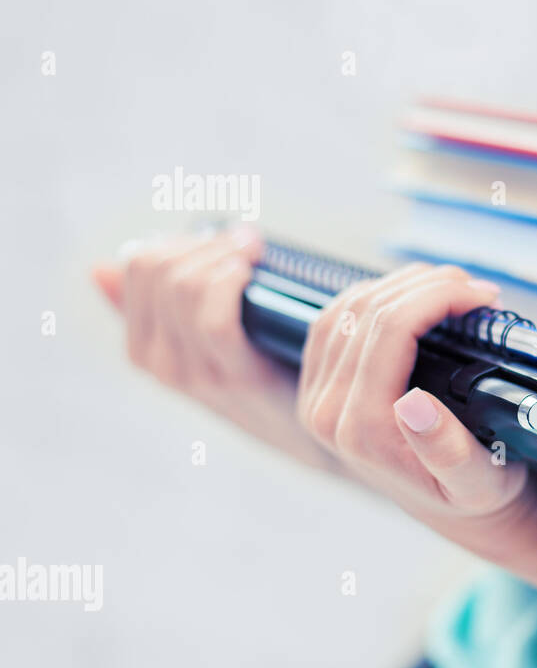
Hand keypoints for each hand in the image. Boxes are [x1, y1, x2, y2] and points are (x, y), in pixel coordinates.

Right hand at [92, 227, 331, 469]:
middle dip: (207, 242)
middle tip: (248, 241)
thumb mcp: (201, 339)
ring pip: (185, 287)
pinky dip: (231, 284)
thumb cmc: (262, 371)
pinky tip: (252, 276)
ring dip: (225, 254)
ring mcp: (192, 374)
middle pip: (160, 270)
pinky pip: (215, 319)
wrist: (307, 430)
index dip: (182, 238)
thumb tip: (99, 268)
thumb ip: (156, 306)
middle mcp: (157, 363)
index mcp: (141, 346)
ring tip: (256, 253)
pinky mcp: (233, 379)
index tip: (222, 237)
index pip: (138, 266)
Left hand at [296, 263, 536, 549]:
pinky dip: (376, 295)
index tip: (485, 296)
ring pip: (348, 307)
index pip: (391, 331)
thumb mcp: (476, 483)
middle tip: (479, 289)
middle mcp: (327, 413)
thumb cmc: (474, 490)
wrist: (449, 505)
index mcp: (363, 431)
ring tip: (454, 286)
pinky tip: (414, 295)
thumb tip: (413, 404)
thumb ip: (448, 451)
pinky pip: (335, 319)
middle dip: (429, 285)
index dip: (439, 297)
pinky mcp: (316, 384)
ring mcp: (316, 396)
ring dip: (402, 284)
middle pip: (368, 312)